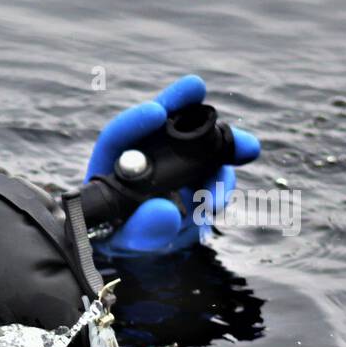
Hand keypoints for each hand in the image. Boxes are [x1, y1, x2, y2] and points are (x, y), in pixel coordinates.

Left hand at [86, 75, 259, 254]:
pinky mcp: (195, 187)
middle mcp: (142, 165)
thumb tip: (167, 212)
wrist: (143, 259)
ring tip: (234, 158)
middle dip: (181, 106)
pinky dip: (224, 181)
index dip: (135, 121)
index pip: (119, 138)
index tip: (156, 111)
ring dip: (218, 151)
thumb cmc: (120, 246)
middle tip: (195, 87)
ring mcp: (172, 174)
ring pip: (196, 152)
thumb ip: (140, 231)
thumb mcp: (124, 244)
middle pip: (161, 129)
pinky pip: (214, 178)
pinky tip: (219, 197)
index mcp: (110, 172)